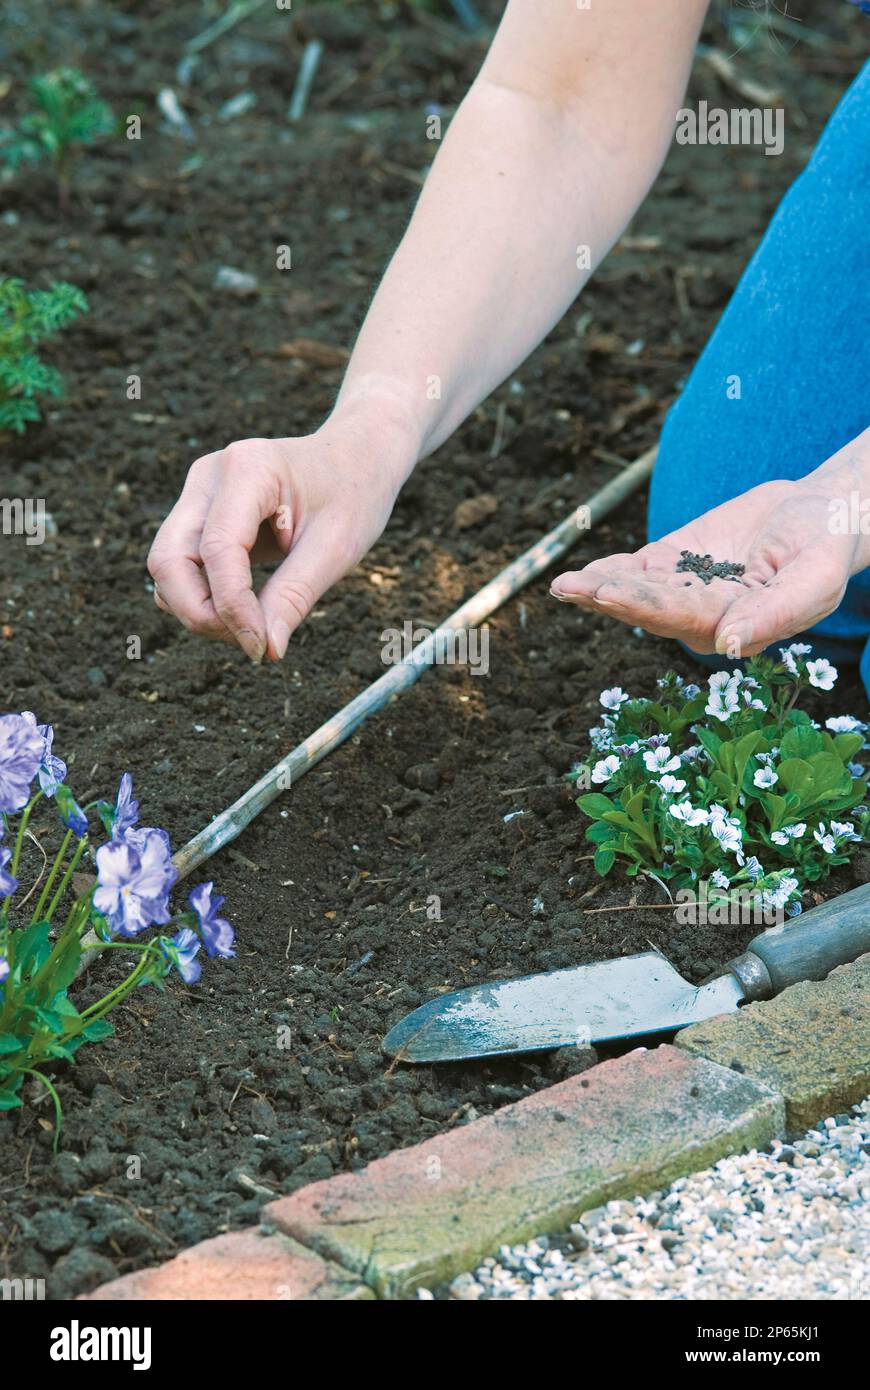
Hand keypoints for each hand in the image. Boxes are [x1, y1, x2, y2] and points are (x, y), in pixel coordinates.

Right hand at [147, 417, 411, 662]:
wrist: (356, 458)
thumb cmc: (353, 495)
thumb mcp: (336, 548)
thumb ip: (294, 597)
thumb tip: (263, 651)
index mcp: (249, 469)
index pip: (218, 549)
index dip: (233, 607)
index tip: (260, 649)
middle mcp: (210, 476)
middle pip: (169, 560)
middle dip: (201, 613)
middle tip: (251, 644)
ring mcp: (198, 493)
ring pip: (167, 567)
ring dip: (199, 610)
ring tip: (254, 626)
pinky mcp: (198, 513)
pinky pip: (181, 567)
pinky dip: (203, 598)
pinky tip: (246, 609)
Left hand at [550, 471, 869, 658]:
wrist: (820, 514)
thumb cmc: (825, 551)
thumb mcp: (813, 581)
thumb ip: (775, 613)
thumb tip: (731, 645)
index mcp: (732, 628)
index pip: (681, 618)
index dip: (643, 605)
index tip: (608, 594)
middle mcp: (701, 617)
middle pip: (648, 607)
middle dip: (609, 597)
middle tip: (570, 588)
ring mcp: (685, 588)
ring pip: (637, 588)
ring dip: (600, 585)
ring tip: (563, 585)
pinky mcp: (676, 561)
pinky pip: (638, 566)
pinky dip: (612, 566)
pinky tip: (582, 572)